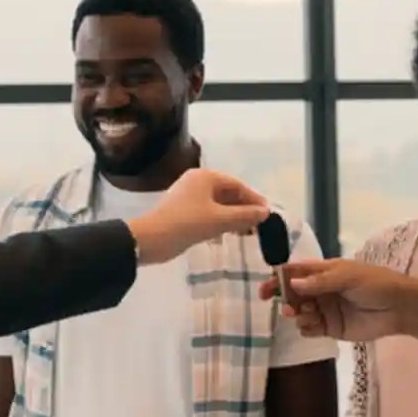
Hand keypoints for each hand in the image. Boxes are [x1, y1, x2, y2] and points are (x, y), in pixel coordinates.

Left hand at [127, 168, 268, 264]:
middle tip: (259, 225)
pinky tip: (228, 233)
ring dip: (233, 216)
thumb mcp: (219, 220)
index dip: (254, 199)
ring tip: (247, 231)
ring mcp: (189, 197)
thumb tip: (266, 212)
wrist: (150, 239)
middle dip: (244, 209)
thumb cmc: (187, 224)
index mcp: (205, 177)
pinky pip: (209, 212)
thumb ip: (245, 215)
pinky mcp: (183, 211)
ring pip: (218, 204)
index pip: (237, 185)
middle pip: (228, 193)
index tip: (267, 214)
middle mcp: (197, 182)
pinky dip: (220, 221)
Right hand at [257, 259, 417, 343]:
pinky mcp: (330, 328)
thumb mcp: (348, 276)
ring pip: (299, 312)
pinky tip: (313, 325)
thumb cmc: (376, 284)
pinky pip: (309, 329)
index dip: (278, 279)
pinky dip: (306, 328)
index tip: (265, 289)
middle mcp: (320, 290)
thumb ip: (320, 280)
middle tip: (284, 306)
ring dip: (296, 314)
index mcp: (324, 271)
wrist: (400, 308)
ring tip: (306, 315)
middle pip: (292, 294)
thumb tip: (293, 282)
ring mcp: (325, 309)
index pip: (295, 272)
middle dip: (284, 299)